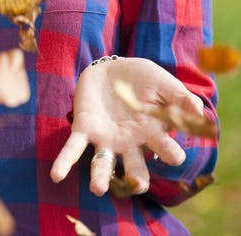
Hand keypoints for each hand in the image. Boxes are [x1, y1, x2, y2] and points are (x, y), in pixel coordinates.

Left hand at [50, 57, 203, 195]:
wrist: (109, 67)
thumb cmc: (140, 78)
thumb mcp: (160, 81)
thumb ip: (179, 95)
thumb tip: (199, 111)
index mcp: (151, 133)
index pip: (164, 148)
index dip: (170, 152)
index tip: (175, 154)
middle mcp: (129, 143)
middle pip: (134, 167)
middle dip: (137, 177)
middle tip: (140, 185)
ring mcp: (105, 139)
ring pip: (103, 164)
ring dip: (100, 178)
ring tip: (98, 188)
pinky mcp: (84, 129)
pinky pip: (73, 149)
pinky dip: (64, 162)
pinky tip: (56, 176)